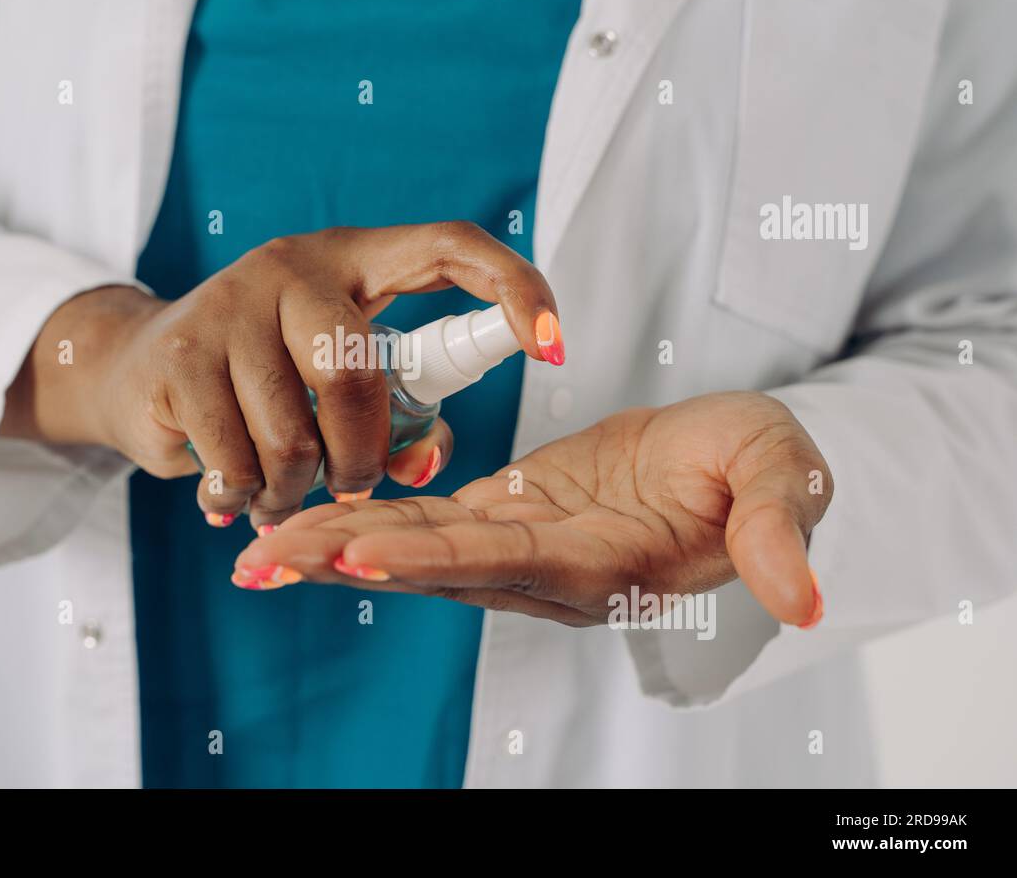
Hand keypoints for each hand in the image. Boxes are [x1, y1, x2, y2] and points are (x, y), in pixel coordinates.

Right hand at [0, 222, 562, 530]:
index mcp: (351, 259)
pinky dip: (245, 499)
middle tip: (349, 488)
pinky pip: (237, 460)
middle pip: (357, 373)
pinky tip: (232, 494)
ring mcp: (228, 305)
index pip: (449, 245)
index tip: (556, 347)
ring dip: (294, 491)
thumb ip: (396, 411)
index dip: (512, 289)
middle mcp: (292, 267)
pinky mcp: (179, 356)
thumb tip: (421, 460)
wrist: (134, 365)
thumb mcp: (332, 375)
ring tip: (279, 496)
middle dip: (361, 459)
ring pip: (295, 434)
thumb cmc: (260, 378)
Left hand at [232, 391, 830, 627]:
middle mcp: (549, 570)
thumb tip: (803, 598)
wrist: (731, 459)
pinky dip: (365, 522)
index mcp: (604, 563)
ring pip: (417, 549)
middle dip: (346, 562)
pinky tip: (308, 527)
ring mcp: (522, 546)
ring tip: (253, 554)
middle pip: (434, 566)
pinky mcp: (506, 514)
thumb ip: (777, 529)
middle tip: (259, 563)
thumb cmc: (759, 464)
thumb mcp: (782, 478)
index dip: (430, 558)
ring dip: (335, 550)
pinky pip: (425, 520)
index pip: (504, 562)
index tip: (355, 552)